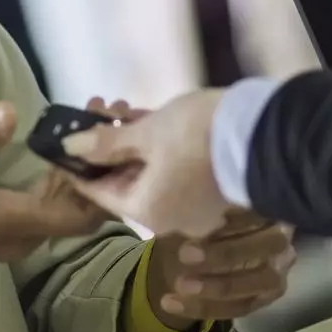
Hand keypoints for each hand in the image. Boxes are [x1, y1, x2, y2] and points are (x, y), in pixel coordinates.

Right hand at [0, 102, 106, 331]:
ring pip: (65, 209)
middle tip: (104, 114)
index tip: (109, 136)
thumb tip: (9, 112)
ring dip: (81, 170)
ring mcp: (15, 235)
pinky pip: (47, 209)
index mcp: (11, 220)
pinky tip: (60, 149)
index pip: (81, 215)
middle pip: (81, 210)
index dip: (103, 181)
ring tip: (88, 121)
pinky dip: (60, 181)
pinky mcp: (6, 229)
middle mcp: (22, 235)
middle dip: (98, 165)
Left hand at [76, 99, 295, 329]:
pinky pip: (177, 174)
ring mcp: (196, 209)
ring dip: (138, 147)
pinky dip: (163, 153)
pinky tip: (155, 122)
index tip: (67, 146)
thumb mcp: (147, 134)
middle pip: (129, 184)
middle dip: (113, 150)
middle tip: (102, 116)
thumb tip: (69, 148)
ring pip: (154, 176)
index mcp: (147, 211)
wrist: (264, 134)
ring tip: (127, 112)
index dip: (81, 167)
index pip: (100, 193)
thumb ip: (106, 143)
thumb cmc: (196, 136)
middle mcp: (170, 220)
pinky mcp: (216, 194)